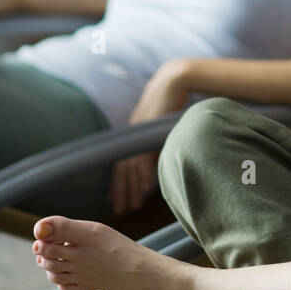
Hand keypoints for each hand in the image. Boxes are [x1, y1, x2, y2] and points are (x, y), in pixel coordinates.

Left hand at [108, 60, 190, 215]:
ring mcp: (139, 133)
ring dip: (132, 188)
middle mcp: (131, 134)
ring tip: (132, 205)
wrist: (176, 79)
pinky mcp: (149, 131)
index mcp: (132, 133)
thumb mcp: (160, 124)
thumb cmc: (172, 99)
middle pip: (122, 168)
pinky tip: (145, 189)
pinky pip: (145, 158)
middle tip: (120, 210)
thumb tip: (154, 164)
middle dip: (121, 191)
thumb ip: (155, 144)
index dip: (117, 182)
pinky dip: (144, 175)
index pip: (120, 163)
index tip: (114, 199)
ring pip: (131, 166)